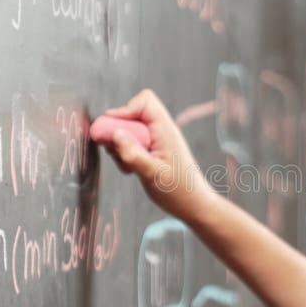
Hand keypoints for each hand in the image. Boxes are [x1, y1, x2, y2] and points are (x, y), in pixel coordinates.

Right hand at [99, 89, 215, 222]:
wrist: (193, 205)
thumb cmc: (178, 192)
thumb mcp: (152, 174)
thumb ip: (133, 154)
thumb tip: (115, 134)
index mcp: (165, 130)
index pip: (144, 101)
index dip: (125, 110)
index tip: (112, 131)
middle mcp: (161, 131)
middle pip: (132, 115)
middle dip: (118, 133)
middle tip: (117, 153)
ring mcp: (157, 141)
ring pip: (129, 131)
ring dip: (121, 147)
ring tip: (128, 167)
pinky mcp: (152, 151)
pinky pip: (132, 144)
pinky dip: (126, 155)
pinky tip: (132, 171)